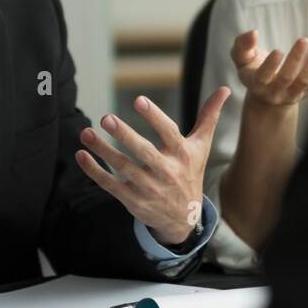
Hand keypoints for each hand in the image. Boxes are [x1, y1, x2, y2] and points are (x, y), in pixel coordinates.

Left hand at [74, 88, 230, 245]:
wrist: (184, 218)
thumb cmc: (190, 172)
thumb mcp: (201, 146)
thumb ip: (209, 116)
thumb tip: (226, 89)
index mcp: (182, 155)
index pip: (169, 133)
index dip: (155, 117)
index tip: (139, 100)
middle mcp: (166, 172)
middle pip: (143, 152)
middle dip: (125, 135)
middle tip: (106, 118)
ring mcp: (148, 188)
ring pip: (123, 167)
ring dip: (103, 150)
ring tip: (85, 133)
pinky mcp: (132, 200)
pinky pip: (110, 184)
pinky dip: (94, 171)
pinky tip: (82, 155)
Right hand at [231, 29, 307, 107]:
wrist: (267, 93)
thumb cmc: (252, 68)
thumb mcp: (241, 58)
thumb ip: (242, 45)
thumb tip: (253, 33)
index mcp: (256, 84)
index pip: (263, 77)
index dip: (270, 65)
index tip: (278, 50)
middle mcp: (274, 93)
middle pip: (287, 78)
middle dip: (296, 59)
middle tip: (304, 39)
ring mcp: (291, 95)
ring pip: (304, 80)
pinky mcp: (305, 92)